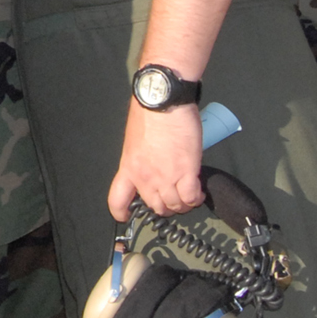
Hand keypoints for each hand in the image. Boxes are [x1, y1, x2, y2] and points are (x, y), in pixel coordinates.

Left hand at [108, 100, 204, 218]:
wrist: (162, 101)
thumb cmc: (149, 112)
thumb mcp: (136, 140)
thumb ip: (142, 158)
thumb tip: (154, 164)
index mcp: (128, 168)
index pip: (118, 200)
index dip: (122, 213)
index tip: (127, 216)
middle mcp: (144, 178)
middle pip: (156, 208)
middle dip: (167, 207)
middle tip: (175, 198)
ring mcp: (165, 177)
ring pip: (175, 206)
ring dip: (184, 204)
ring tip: (190, 196)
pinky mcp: (186, 172)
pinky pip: (191, 198)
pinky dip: (196, 199)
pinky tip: (199, 193)